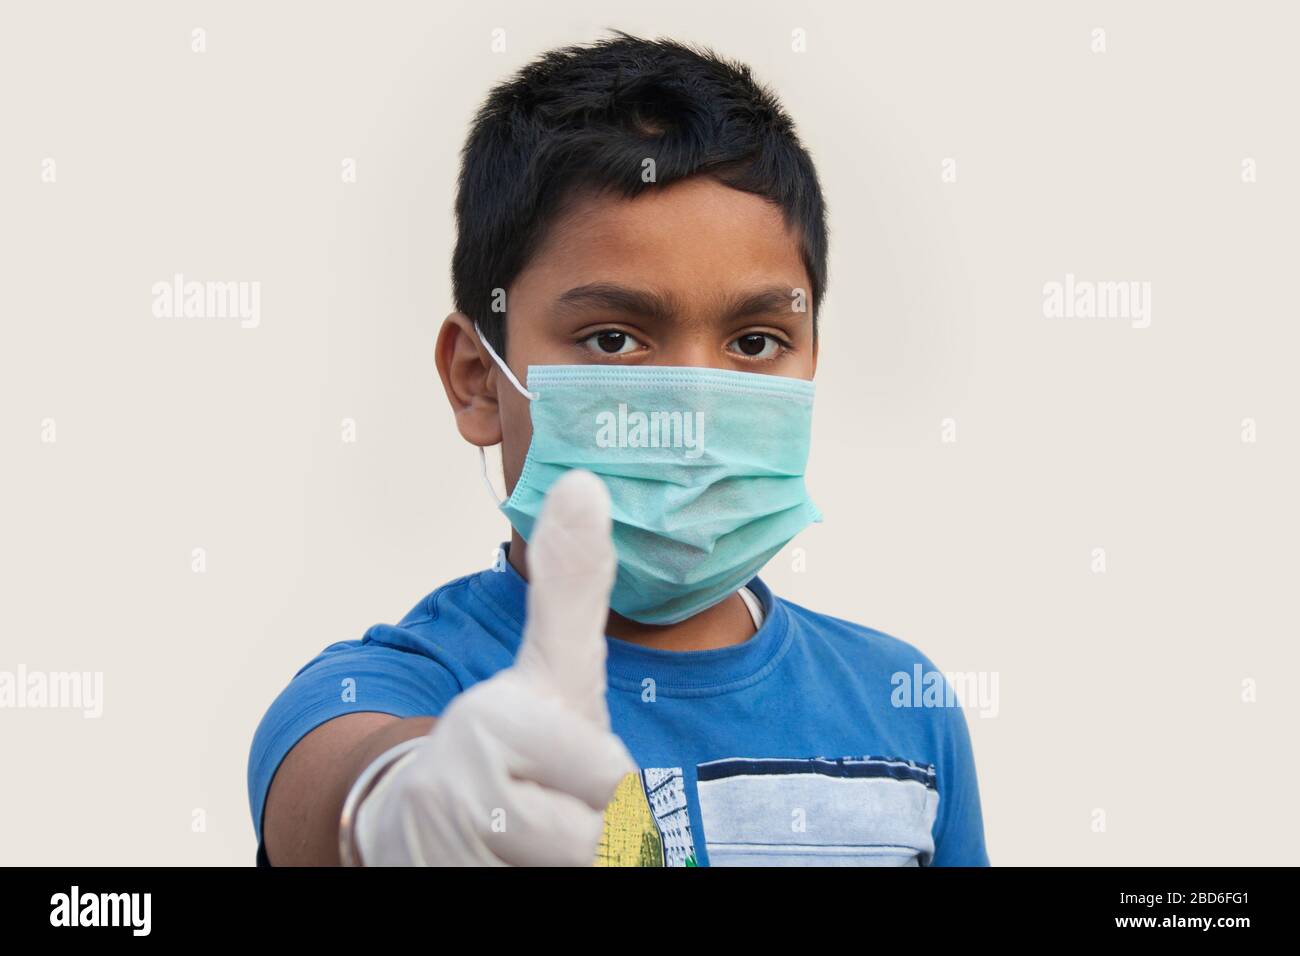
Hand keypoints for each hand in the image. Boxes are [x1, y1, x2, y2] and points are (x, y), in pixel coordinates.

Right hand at [352, 469, 635, 864]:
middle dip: (588, 821)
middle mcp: (469, 805)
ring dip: (570, 856)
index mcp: (496, 728)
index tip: (561, 762)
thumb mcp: (549, 664)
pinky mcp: (454, 890)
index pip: (615, 784)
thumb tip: (584, 482)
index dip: (600, 776)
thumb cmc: (503, 742)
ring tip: (532, 828)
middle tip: (545, 797)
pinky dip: (545, 872)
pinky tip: (521, 858)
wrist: (413, 818)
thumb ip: (572, 587)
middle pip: (603, 839)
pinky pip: (552, 886)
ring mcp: (462, 858)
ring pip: (582, 866)